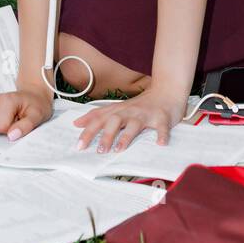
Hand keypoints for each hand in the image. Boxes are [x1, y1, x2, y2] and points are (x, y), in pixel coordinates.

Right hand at [0, 88, 52, 140]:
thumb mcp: (37, 116)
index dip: (9, 131)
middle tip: (12, 122)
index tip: (17, 124)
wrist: (33, 95)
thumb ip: (25, 127)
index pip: (0, 127)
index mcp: (8, 101)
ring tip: (5, 120)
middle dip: (0, 130)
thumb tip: (12, 136)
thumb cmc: (35, 105)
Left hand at [72, 87, 188, 153]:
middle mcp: (130, 111)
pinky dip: (161, 135)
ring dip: (126, 136)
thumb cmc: (140, 105)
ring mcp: (146, 114)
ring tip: (119, 149)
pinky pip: (162, 127)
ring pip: (134, 124)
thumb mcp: (117, 108)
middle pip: (115, 121)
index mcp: (118, 110)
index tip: (79, 146)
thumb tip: (77, 123)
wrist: (166, 91)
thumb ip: (98, 115)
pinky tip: (160, 144)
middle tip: (99, 151)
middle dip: (106, 135)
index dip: (89, 132)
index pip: (100, 120)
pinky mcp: (162, 118)